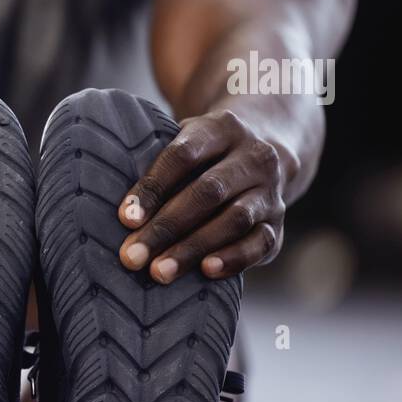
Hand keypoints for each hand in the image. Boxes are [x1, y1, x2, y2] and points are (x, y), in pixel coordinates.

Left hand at [117, 110, 287, 282]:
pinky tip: (206, 271)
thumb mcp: (186, 141)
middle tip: (132, 256)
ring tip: (160, 272)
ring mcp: (270, 190)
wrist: (265, 149)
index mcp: (222, 128)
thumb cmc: (204, 154)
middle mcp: (253, 157)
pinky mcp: (278, 222)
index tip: (125, 219)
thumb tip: (123, 214)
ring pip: (235, 220)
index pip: (184, 156)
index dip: (153, 188)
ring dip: (194, 248)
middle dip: (166, 227)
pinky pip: (262, 242)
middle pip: (208, 192)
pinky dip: (235, 258)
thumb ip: (159, 167)